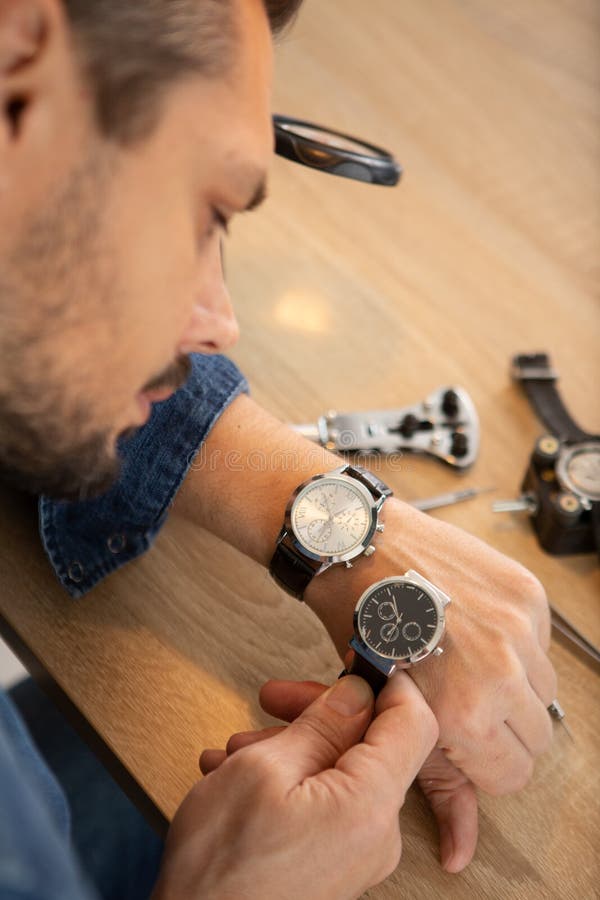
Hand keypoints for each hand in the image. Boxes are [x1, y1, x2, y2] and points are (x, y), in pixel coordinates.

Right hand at [202, 679, 478, 874]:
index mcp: (370, 806)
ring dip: (293, 747)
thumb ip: (323, 724)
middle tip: (269, 700)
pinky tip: (238, 776)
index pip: (415, 722)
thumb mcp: (263, 769)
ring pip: (340, 770)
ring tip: (234, 752)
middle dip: (320, 715)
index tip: (358, 658)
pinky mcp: (336, 862)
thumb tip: (359, 690)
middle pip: (372, 745)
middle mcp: (377, 834)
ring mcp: (357, 853)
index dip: (389, 681)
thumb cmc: (220, 863)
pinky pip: (328, 801)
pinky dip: (290, 779)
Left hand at [305, 498, 556, 796]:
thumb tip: (459, 855)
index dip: (482, 762)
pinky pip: (541, 641)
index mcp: (466, 716)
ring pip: (544, 690)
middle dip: (501, 727)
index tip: (461, 740)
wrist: (361, 552)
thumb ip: (436, 786)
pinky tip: (472, 626)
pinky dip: (516, 641)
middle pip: (536, 737)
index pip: (513, 776)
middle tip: (463, 701)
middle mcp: (503, 674)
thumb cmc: (363, 631)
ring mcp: (518, 629)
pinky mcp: (525, 594)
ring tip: (466, 661)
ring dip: (513, 684)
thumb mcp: (391, 719)